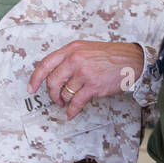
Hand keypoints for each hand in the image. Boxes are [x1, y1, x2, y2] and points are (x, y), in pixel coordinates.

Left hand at [28, 41, 143, 119]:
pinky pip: (76, 103)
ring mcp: (84, 73)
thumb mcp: (86, 49)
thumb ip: (69, 58)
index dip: (35, 79)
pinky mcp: (93, 86)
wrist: (132, 60)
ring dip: (63, 102)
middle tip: (56, 98)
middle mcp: (75, 60)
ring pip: (64, 93)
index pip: (45, 64)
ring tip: (67, 103)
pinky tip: (71, 113)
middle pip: (52, 81)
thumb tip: (54, 74)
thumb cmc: (110, 56)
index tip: (31, 89)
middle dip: (52, 93)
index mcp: (71, 49)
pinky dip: (72, 111)